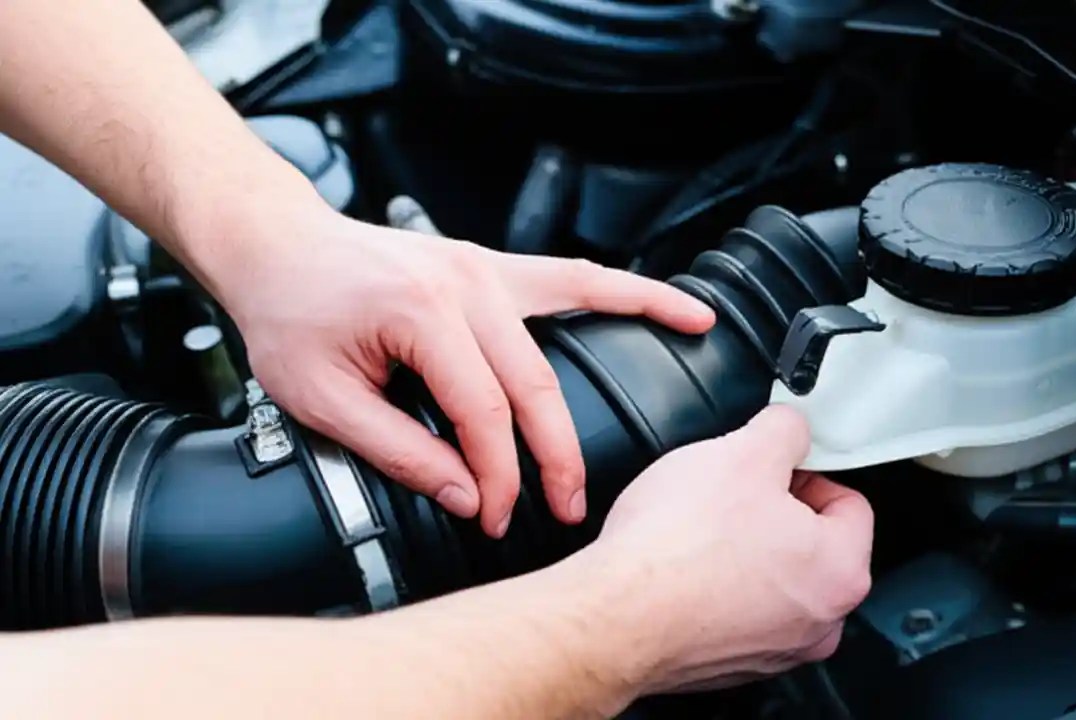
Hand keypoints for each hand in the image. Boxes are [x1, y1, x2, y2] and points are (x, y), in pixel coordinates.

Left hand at [214, 204, 714, 537]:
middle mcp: (466, 283)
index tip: (498, 518)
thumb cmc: (290, 313)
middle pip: (535, 383)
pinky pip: (576, 278)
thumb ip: (398, 450)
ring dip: (632, 352)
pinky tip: (675, 308)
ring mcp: (487, 268)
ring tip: (685, 378)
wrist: (279, 248)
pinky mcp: (495, 267)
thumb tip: (466, 494)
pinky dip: (629, 292)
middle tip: (566, 509)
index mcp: (422, 313)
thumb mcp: (320, 397)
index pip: (482, 414)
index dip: (497, 477)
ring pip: (579, 317)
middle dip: (556, 456)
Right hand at [585, 405, 873, 693]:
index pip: (850, 503)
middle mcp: (819, 623)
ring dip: (745, 551)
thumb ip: (784, 430)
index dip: (803, 473)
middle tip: (728, 494)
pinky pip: (736, 611)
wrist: (614, 615)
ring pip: (773, 580)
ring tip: (700, 532)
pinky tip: (683, 567)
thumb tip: (789, 428)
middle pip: (812, 545)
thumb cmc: (675, 549)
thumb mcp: (742, 452)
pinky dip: (717, 588)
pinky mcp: (729, 664)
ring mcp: (774, 650)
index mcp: (840, 572)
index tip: (769, 468)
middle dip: (772, 513)